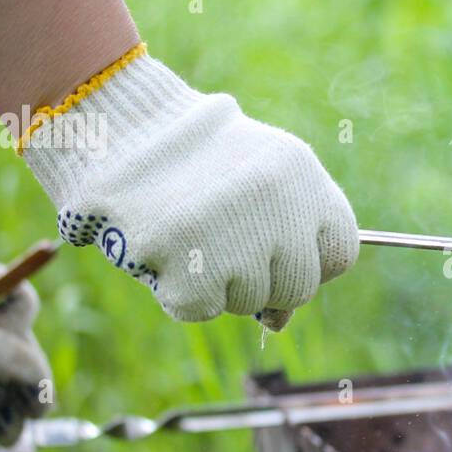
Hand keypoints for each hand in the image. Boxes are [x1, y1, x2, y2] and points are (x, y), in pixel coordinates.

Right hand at [21, 50, 358, 329]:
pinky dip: (177, 292)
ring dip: (217, 284)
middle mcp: (278, 205)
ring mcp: (237, 238)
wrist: (111, 130)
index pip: (341, 251)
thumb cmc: (187, 159)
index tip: (281, 255)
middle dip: (265, 282)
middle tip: (222, 247)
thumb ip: (284, 235)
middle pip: (300, 287)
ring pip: (249, 302)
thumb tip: (280, 321)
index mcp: (301, 173)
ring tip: (186, 235)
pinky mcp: (192, 268)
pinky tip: (162, 250)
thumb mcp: (254, 175)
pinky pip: (200, 309)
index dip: (312, 262)